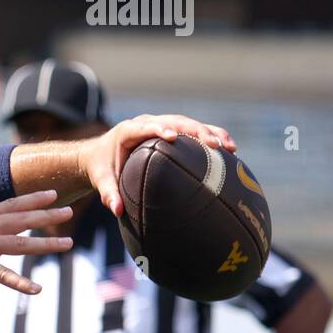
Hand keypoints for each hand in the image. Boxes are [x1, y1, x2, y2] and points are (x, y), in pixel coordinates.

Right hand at [0, 190, 72, 293]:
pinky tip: (37, 290)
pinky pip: (3, 276)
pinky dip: (21, 284)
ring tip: (68, 243)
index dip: (32, 200)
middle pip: (21, 219)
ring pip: (21, 244)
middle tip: (68, 211)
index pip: (10, 206)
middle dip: (46, 215)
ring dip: (46, 244)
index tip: (51, 194)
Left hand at [79, 114, 237, 216]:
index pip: (145, 127)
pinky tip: (230, 151)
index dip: (160, 129)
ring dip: (210, 133)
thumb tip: (117, 210)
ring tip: (230, 147)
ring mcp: (161, 125)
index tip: (173, 137)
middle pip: (175, 122)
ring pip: (189, 124)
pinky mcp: (172, 131)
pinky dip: (211, 137)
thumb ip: (108, 193)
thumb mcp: (101, 180)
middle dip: (196, 131)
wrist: (101, 155)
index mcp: (128, 131)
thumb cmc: (101, 167)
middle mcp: (147, 123)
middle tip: (215, 145)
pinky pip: (193, 132)